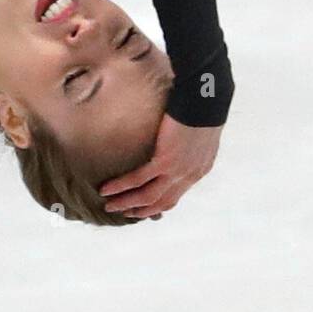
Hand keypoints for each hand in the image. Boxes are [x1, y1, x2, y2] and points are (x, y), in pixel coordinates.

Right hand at [98, 116, 221, 218]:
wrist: (205, 98)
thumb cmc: (203, 108)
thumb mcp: (201, 135)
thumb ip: (190, 148)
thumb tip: (176, 147)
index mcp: (198, 170)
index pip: (175, 196)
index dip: (157, 205)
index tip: (141, 208)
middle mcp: (190, 175)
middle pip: (162, 202)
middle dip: (140, 210)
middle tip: (123, 212)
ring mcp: (178, 170)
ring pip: (148, 197)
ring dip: (127, 203)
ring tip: (109, 205)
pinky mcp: (166, 161)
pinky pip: (139, 179)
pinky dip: (121, 186)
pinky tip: (107, 189)